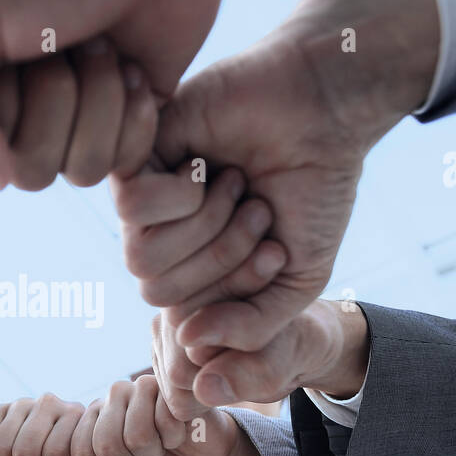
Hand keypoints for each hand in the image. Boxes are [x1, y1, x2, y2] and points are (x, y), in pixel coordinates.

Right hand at [0, 38, 156, 189]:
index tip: (10, 45)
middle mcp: (19, 110)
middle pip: (28, 173)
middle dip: (56, 102)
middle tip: (66, 39)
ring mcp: (77, 119)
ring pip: (79, 172)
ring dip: (99, 103)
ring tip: (102, 45)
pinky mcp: (129, 122)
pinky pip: (126, 166)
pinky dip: (135, 117)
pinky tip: (134, 67)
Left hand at [73, 375, 240, 455]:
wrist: (205, 452)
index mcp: (92, 420)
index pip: (80, 453)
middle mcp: (110, 397)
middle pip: (106, 445)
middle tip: (148, 454)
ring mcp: (138, 386)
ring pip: (136, 436)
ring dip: (156, 451)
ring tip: (163, 441)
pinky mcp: (166, 383)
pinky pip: (164, 422)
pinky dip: (175, 437)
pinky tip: (179, 428)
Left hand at [112, 0, 438, 404]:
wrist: (325, 110)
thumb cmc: (314, 188)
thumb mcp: (296, 278)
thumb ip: (253, 327)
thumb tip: (190, 345)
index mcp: (195, 267)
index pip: (182, 317)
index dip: (231, 294)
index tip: (275, 253)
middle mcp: (165, 235)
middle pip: (154, 290)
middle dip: (218, 260)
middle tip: (258, 213)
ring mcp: (147, 195)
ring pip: (138, 253)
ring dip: (204, 226)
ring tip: (237, 186)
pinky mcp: (136, 153)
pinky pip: (130, 205)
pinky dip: (182, 193)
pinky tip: (209, 165)